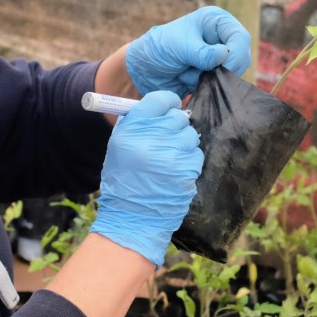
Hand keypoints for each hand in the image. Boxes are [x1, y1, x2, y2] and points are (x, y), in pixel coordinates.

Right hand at [90, 91, 201, 265]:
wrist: (132, 217)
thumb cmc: (125, 180)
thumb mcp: (119, 146)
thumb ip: (139, 122)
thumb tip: (165, 105)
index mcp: (131, 129)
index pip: (159, 99)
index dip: (168, 103)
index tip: (170, 109)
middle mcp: (151, 138)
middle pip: (178, 116)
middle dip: (176, 127)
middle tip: (167, 141)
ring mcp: (170, 154)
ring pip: (190, 135)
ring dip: (184, 145)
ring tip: (169, 160)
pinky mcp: (186, 170)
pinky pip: (196, 154)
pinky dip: (189, 162)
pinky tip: (175, 173)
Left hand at [125, 6, 251, 96]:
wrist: (144, 69)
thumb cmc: (159, 48)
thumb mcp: (179, 46)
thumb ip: (202, 53)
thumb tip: (223, 56)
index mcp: (216, 22)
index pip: (240, 37)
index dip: (236, 54)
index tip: (222, 67)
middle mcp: (222, 38)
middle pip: (242, 57)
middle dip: (222, 69)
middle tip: (199, 73)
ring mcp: (219, 58)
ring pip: (233, 74)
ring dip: (211, 79)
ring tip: (187, 74)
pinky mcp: (214, 75)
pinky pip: (221, 86)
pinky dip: (207, 87)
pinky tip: (188, 81)